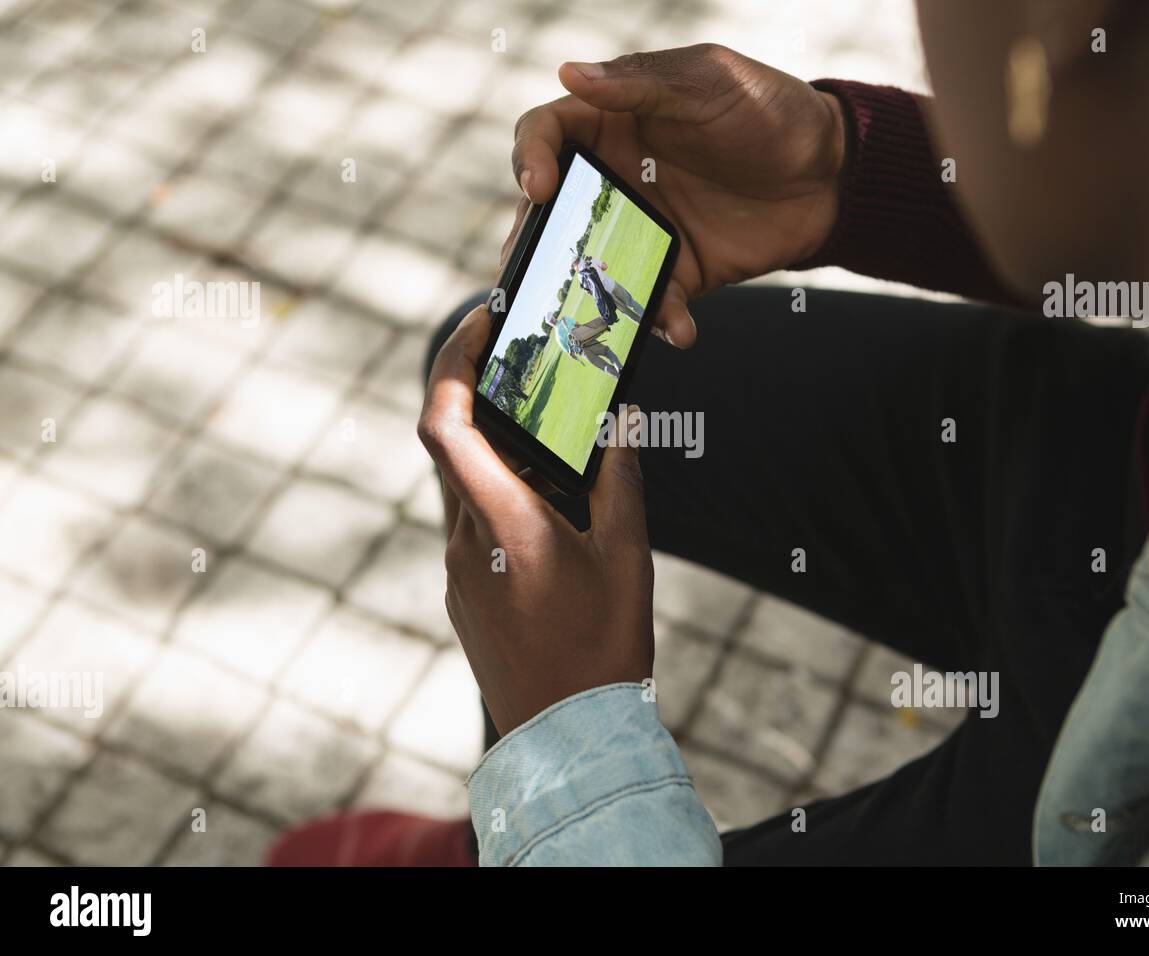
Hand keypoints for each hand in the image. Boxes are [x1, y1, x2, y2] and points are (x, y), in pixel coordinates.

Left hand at [417, 306, 654, 735]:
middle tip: (526, 363)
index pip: (445, 424)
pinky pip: (472, 522)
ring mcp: (455, 568)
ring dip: (501, 453)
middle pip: (453, 443)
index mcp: (503, 522)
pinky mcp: (460, 591)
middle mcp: (464, 539)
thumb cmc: (601, 649)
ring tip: (557, 447)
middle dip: (483, 394)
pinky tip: (552, 512)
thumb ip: (620, 479)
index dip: (452, 362)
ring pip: (465, 484)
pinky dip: (502, 496)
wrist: (567, 738)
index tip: (483, 324)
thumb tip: (621, 417)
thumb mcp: (627, 557)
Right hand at [503, 43, 845, 347]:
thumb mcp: (710, 83)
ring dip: (583, 296)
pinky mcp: (676, 272)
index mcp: (612, 122)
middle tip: (531, 268)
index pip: (546, 134)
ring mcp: (642, 229)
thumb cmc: (770, 110)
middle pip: (551, 211)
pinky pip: (653, 302)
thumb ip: (642, 85)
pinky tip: (681, 330)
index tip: (540, 186)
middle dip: (535, 242)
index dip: (529, 157)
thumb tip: (568, 74)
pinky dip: (660, 321)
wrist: (831, 174)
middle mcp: (615, 177)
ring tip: (587, 320)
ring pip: (591, 267)